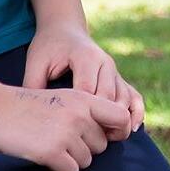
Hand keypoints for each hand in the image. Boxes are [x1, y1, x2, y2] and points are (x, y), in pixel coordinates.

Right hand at [0, 82, 131, 170]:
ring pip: (86, 162)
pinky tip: (43, 158)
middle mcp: (79, 115)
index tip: (107, 139)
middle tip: (59, 141)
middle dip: (84, 149)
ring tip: (47, 146)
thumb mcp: (61, 98)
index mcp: (83, 98)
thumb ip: (86, 111)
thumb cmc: (26, 106)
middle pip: (101, 146)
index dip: (118, 131)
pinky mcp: (51, 152)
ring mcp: (66, 134)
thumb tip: (113, 134)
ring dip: (70, 160)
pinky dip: (59, 170)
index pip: (121, 117)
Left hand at [22, 27, 144, 138]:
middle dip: (100, 120)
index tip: (70, 131)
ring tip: (105, 139)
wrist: (65, 30)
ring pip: (124, 99)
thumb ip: (34, 86)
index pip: (88, 90)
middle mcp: (105, 63)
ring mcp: (115, 70)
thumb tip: (33, 116)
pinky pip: (135, 96)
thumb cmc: (48, 47)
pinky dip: (136, 113)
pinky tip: (132, 129)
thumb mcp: (35, 62)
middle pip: (109, 98)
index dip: (81, 113)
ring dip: (118, 120)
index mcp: (85, 57)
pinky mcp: (119, 78)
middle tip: (86, 140)